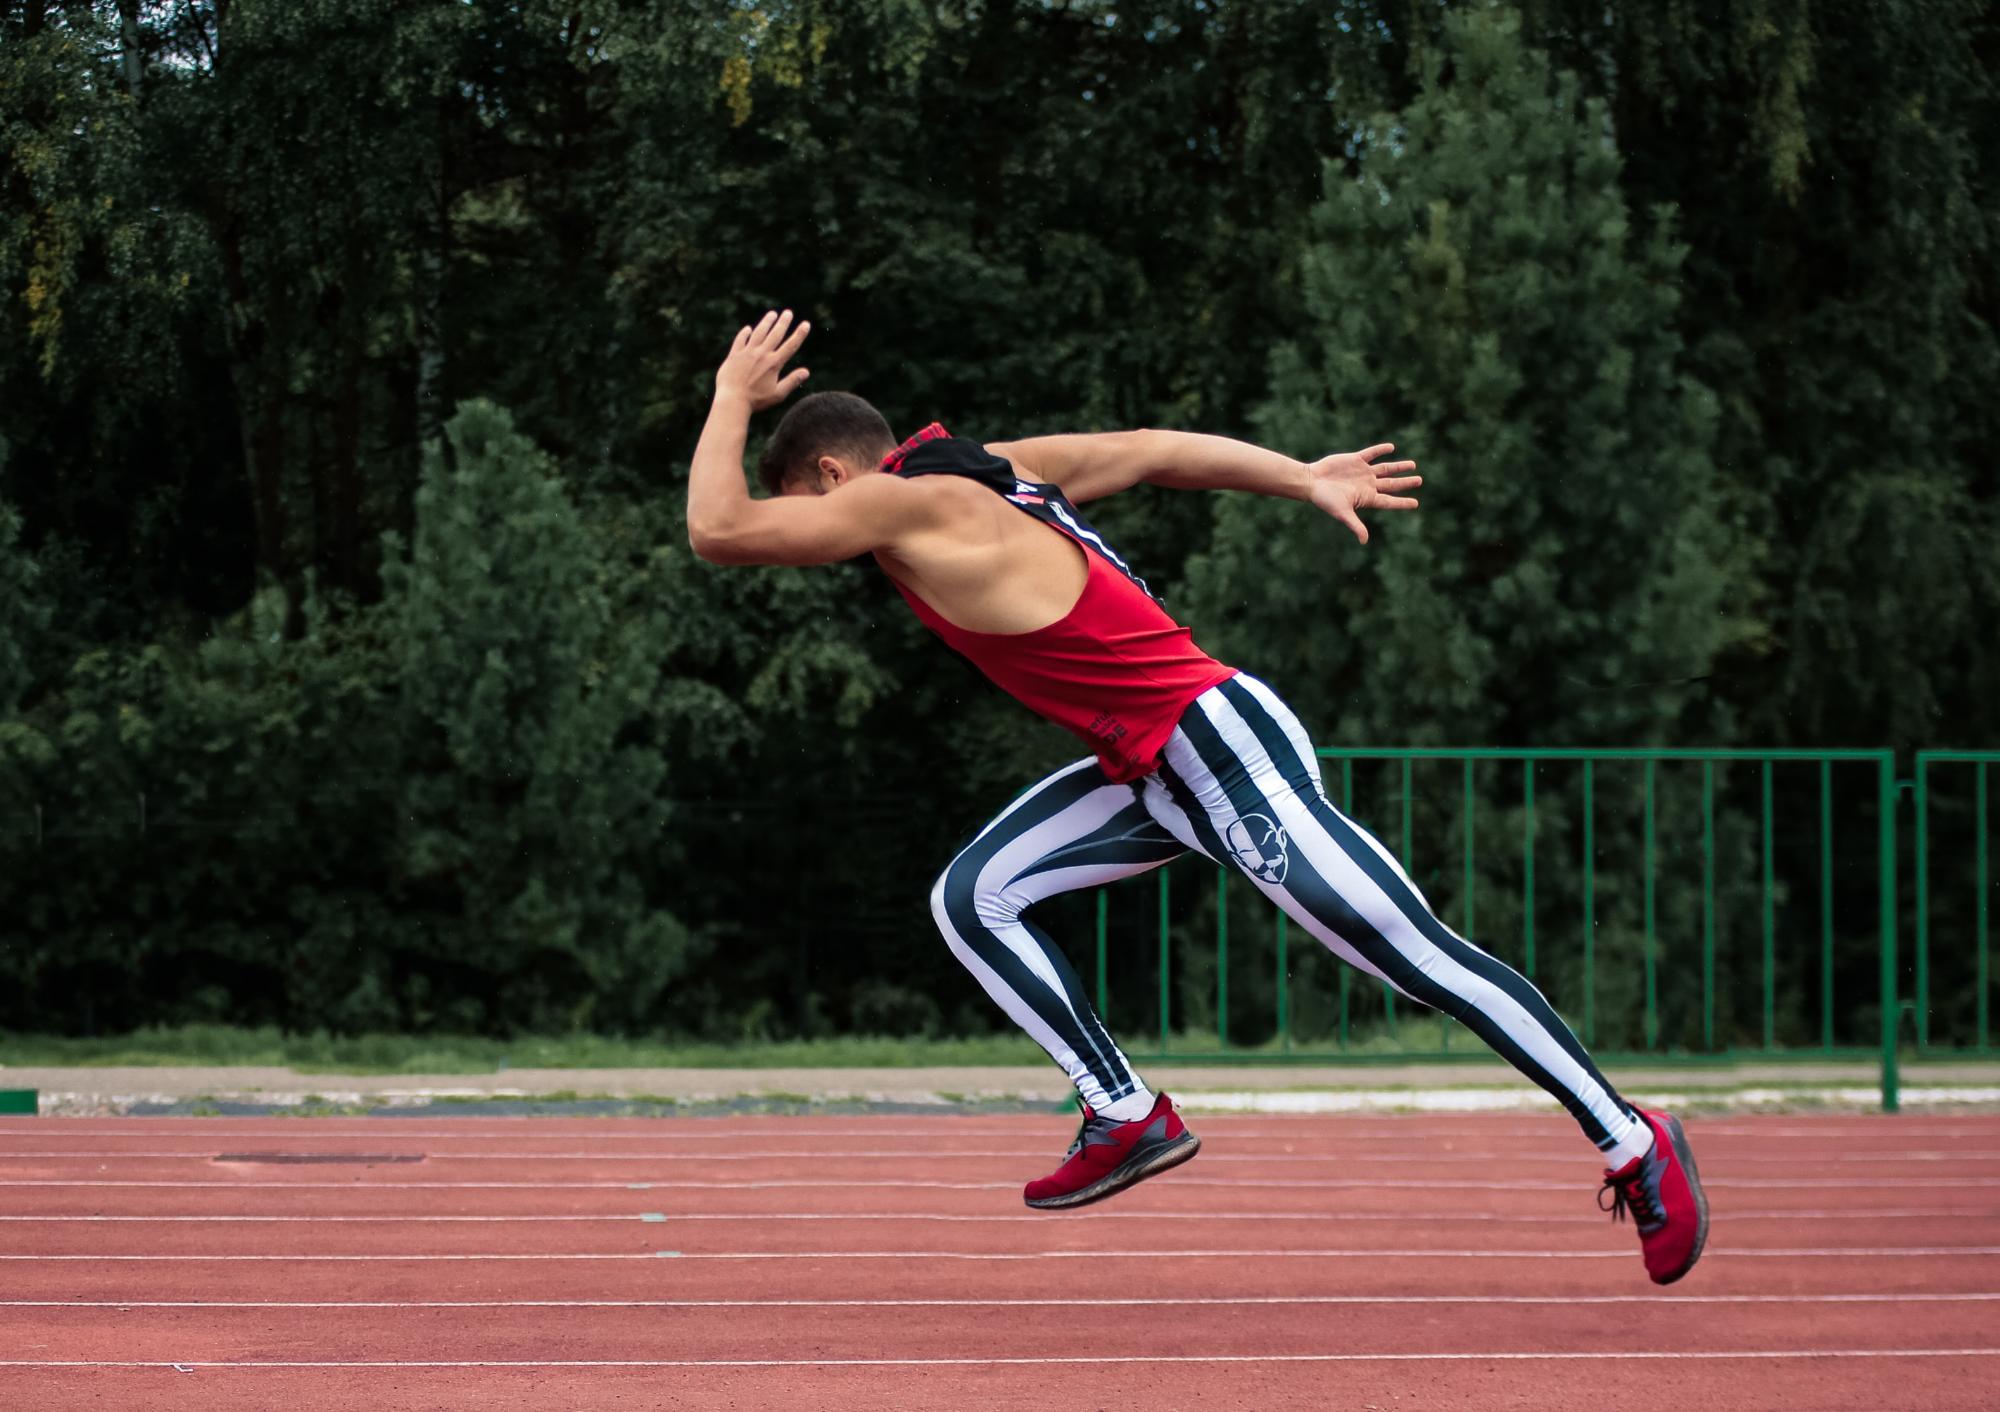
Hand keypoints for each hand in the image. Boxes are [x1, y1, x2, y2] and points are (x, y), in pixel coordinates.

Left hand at [715, 308, 810, 410]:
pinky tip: (748, 329)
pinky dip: (745, 333)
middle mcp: (761, 354)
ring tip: (772, 314)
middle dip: (783, 322)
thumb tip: (806, 372)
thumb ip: (792, 381)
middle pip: (775, 334)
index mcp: (774, 364)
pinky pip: (740, 340)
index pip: (790, 346)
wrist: (732, 399)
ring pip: (759, 333)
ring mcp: (747, 353)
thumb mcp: (778, 394)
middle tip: (788, 312)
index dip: (799, 334)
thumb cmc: (756, 400)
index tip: (806, 324)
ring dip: (766, 322)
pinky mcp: (734, 355)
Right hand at [1306, 443, 1420, 543]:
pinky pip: (1371, 454)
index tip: (1415, 504)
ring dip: (1398, 467)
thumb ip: (1355, 525)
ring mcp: (1362, 472)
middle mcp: (1367, 485)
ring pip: (1385, 469)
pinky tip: (1391, 448)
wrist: (1311, 482)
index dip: (1402, 502)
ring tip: (1412, 465)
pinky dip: (1381, 450)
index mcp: (1366, 497)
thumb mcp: (1342, 513)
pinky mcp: (1355, 460)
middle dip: (1405, 482)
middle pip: (1391, 484)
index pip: (1389, 501)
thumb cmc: (1325, 500)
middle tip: (1419, 480)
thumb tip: (1364, 541)